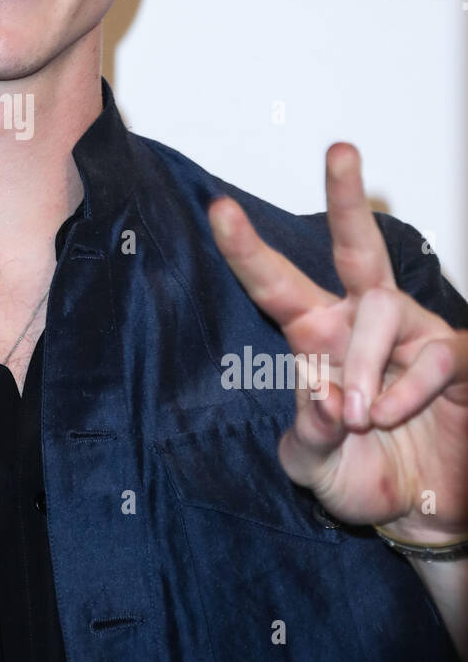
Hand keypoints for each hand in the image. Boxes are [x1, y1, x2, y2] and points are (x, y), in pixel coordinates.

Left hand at [207, 144, 467, 544]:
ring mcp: (413, 334)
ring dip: (366, 364)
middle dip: (346, 195)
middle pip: (355, 246)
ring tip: (362, 415)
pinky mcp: (456, 359)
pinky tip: (394, 413)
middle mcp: (361, 321)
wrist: (418, 512)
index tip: (219, 208)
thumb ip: (307, 435)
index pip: (275, 284)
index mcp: (314, 336)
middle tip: (340, 149)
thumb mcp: (313, 466)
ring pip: (384, 309)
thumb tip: (322, 397)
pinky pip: (436, 353)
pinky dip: (409, 389)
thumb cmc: (357, 473)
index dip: (247, 249)